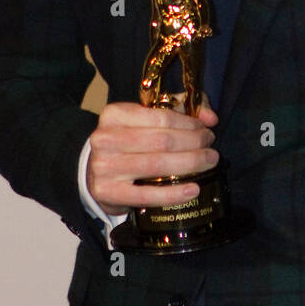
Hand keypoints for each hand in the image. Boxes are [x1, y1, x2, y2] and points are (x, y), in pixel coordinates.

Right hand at [87, 97, 217, 213]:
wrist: (93, 172)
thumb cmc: (127, 142)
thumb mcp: (145, 119)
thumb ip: (179, 110)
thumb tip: (211, 117)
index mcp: (114, 114)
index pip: (161, 117)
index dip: (189, 124)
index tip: (205, 130)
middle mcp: (105, 139)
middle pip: (162, 142)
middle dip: (194, 144)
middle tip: (211, 148)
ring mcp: (104, 167)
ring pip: (158, 165)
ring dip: (190, 164)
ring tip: (208, 163)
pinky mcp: (108, 193)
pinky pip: (148, 195)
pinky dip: (174, 193)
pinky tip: (193, 189)